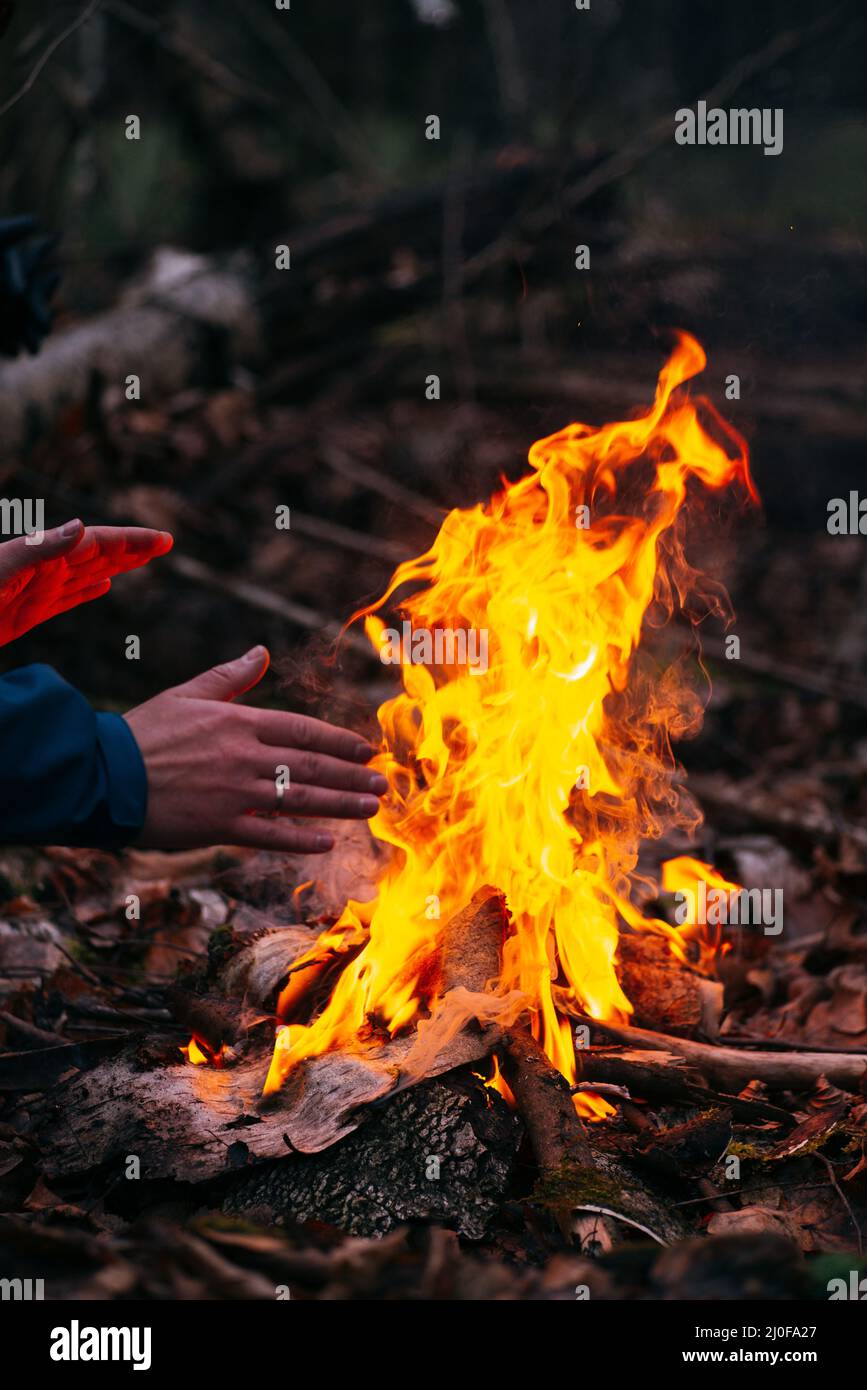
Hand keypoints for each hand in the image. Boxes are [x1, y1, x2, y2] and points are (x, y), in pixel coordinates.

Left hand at [0, 520, 172, 645]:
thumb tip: (82, 526)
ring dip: (117, 565)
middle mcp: (46, 570)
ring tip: (143, 558)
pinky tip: (103, 586)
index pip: (96, 544)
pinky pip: (68, 598)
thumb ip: (39, 548)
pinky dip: (89, 591)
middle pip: (98, 555)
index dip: (131, 540)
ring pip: (88, 574)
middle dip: (132, 548)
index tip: (163, 539)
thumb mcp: (3, 565)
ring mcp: (39, 591)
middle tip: (165, 542)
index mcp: (44, 557)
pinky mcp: (30, 613)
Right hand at [124, 647, 386, 851]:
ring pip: (300, 798)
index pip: (303, 730)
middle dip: (351, 775)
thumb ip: (230, 678)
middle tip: (382, 785)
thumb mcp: (188, 695)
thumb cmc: (143, 732)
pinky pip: (271, 834)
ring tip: (370, 809)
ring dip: (340, 804)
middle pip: (312, 765)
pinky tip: (328, 842)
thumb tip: (262, 652)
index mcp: (239, 722)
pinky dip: (301, 838)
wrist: (102, 774)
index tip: (366, 750)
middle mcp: (245, 756)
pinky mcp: (220, 825)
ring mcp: (235, 792)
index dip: (339, 741)